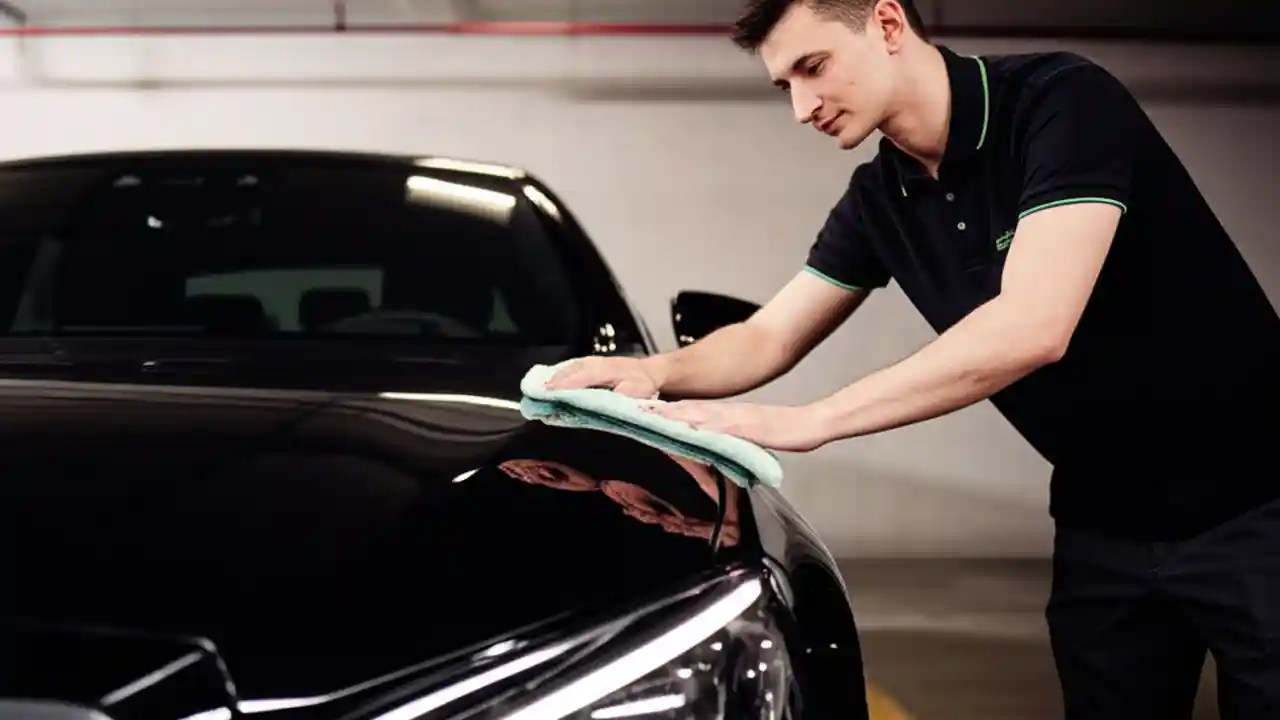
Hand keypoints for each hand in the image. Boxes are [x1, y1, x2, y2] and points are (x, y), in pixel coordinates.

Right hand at [545, 356, 665, 398]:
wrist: (647, 371)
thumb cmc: (642, 384)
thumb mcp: (639, 391)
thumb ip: (623, 395)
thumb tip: (607, 402)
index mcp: (606, 369)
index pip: (582, 376)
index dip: (565, 385)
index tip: (549, 393)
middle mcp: (594, 363)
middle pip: (569, 371)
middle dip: (552, 382)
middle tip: (534, 395)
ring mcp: (588, 362)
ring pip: (566, 369)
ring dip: (551, 379)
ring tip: (535, 391)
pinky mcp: (585, 364)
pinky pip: (568, 369)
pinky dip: (556, 376)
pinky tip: (546, 384)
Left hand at [647, 400, 829, 451]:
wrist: (813, 424)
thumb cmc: (788, 430)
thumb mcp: (753, 435)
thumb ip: (733, 437)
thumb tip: (714, 442)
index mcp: (729, 415)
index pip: (692, 411)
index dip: (666, 410)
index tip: (643, 411)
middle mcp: (730, 413)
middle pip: (688, 409)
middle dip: (661, 411)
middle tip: (633, 410)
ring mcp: (739, 418)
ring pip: (700, 415)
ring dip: (675, 415)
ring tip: (650, 415)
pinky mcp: (750, 427)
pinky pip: (722, 427)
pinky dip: (704, 427)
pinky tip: (689, 428)